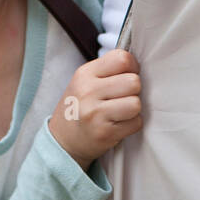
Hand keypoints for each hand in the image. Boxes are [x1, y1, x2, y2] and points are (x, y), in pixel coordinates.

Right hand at [48, 49, 141, 170]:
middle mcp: (88, 91)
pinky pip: (136, 123)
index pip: (122, 59)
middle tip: (123, 96)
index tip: (128, 74)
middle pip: (133, 82)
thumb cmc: (79, 106)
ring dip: (134, 108)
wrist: (63, 140)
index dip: (133, 66)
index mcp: (85, 73)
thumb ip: (108, 69)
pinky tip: (119, 123)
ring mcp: (95, 113)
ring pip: (136, 103)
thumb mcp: (84, 80)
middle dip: (133, 90)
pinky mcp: (105, 133)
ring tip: (121, 110)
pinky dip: (132, 124)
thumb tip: (136, 63)